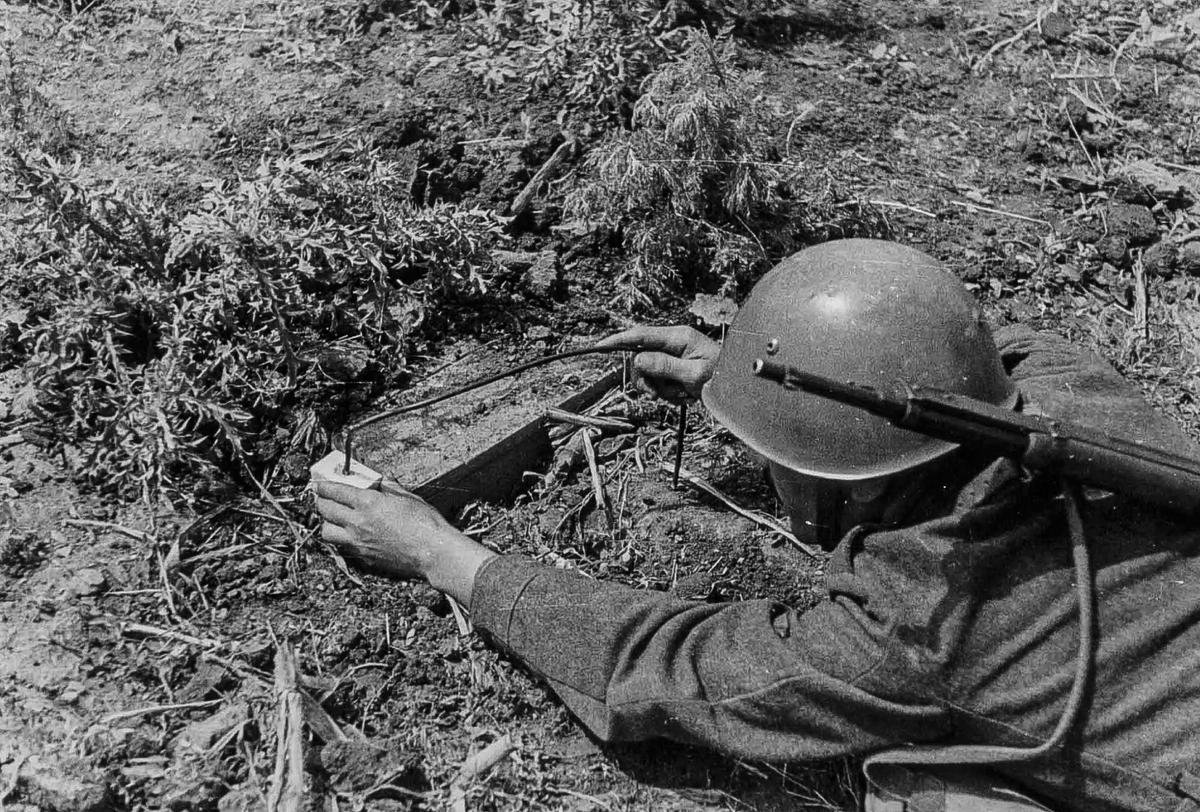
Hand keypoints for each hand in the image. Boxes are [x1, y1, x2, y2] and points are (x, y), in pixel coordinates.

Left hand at [314, 481, 495, 603]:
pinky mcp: (364, 558)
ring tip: (334, 518)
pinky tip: (350, 534)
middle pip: (325, 510)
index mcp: (368, 503)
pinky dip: (341, 539)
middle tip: (323, 498)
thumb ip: (389, 487)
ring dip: (326, 523)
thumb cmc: (426, 524)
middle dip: (321, 501)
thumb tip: (380, 481)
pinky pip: (343, 546)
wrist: (434, 554)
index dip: (323, 486)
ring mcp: (358, 543)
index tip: (320, 484)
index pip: (334, 491)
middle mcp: (358, 523)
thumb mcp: (408, 497)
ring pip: (326, 532)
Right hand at [597, 325, 719, 402]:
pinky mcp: (675, 369)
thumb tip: (640, 359)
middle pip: (640, 359)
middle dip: (645, 380)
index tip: (600, 346)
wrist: (738, 390)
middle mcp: (673, 344)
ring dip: (660, 390)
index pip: (641, 335)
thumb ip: (665, 366)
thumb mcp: (694, 374)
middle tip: (656, 395)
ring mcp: (673, 357)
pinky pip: (659, 382)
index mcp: (678, 337)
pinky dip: (668, 394)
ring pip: (648, 374)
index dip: (619, 340)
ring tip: (681, 395)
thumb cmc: (722, 377)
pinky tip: (685, 395)